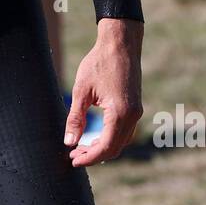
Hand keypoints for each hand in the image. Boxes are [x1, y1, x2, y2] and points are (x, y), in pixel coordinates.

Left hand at [64, 18, 143, 166]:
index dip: (89, 157)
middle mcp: (133, 116)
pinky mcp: (135, 107)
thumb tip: (69, 142)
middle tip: (73, 155)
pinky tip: (95, 136)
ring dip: (102, 148)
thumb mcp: (81, 91)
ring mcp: (136, 112)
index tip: (72, 160)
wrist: (121, 44)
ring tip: (80, 147)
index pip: (105, 147)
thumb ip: (75, 118)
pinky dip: (110, 138)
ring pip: (121, 141)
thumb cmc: (99, 63)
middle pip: (114, 148)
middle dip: (94, 156)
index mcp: (120, 113)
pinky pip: (124, 131)